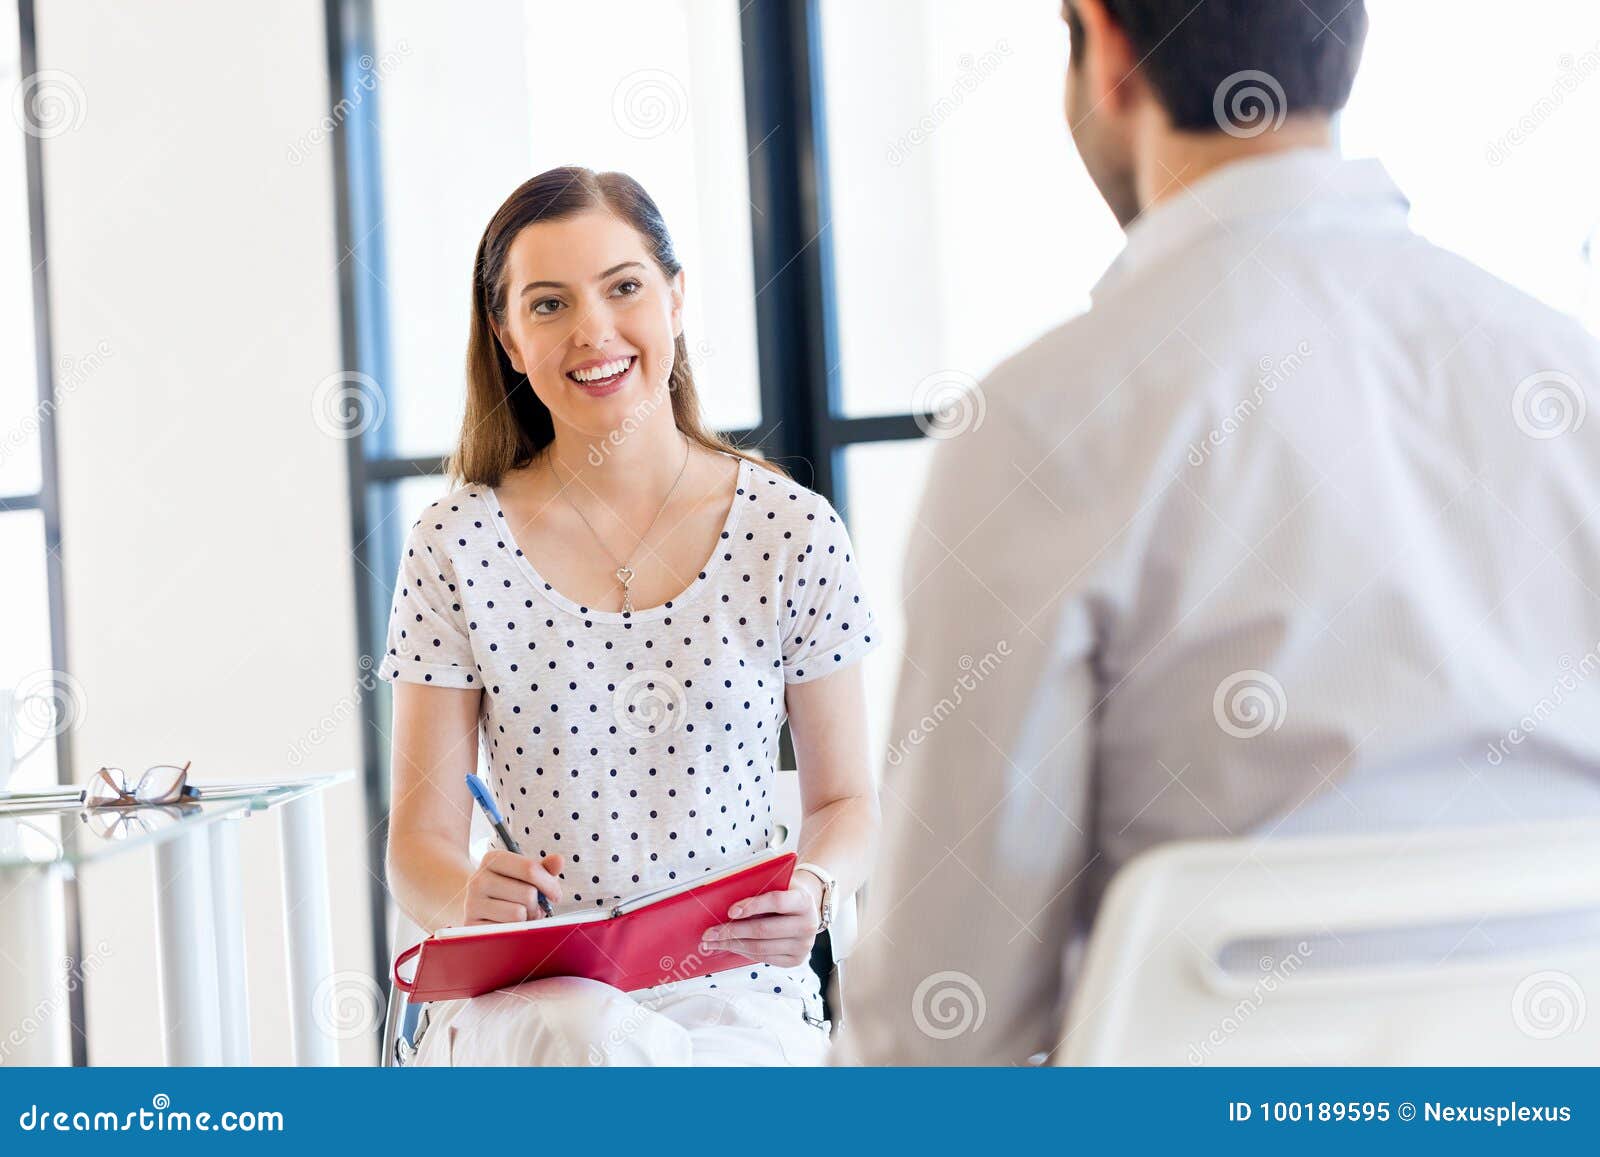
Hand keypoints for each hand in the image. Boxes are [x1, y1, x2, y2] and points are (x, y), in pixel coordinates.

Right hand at [463, 850, 563, 924]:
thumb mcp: (525, 874)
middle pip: (528, 894)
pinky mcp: (471, 926)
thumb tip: (559, 860)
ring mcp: (472, 903)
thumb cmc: (509, 888)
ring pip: (519, 914)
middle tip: (533, 907)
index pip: (530, 869)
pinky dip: (515, 930)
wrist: (476, 906)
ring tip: (522, 915)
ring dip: (527, 918)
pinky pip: (507, 931)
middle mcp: (478, 879)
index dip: (550, 885)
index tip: (555, 895)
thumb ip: (545, 868)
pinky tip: (510, 925)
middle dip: (538, 904)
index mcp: (493, 859)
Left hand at [698, 874, 822, 967]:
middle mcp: (808, 925)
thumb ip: (759, 890)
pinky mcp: (796, 960)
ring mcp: (803, 946)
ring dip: (732, 945)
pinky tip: (730, 946)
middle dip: (732, 931)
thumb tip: (725, 906)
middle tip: (709, 933)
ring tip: (712, 943)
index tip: (730, 911)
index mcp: (804, 900)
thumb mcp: (778, 884)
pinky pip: (764, 958)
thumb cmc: (785, 892)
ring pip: (761, 948)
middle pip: (764, 930)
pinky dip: (743, 952)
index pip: (776, 902)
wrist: (807, 909)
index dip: (753, 906)